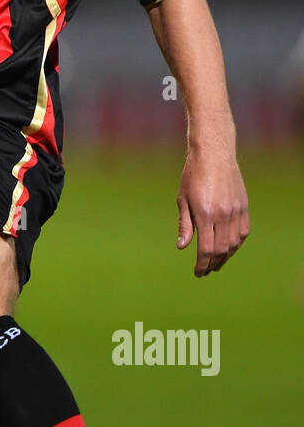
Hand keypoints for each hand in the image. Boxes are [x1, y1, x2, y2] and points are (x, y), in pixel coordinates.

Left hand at [176, 146, 248, 276]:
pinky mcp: (243, 206)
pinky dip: (236, 244)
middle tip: (206, 271)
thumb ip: (184, 225)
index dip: (202, 264)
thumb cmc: (192, 175)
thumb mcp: (182, 199)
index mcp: (204, 214)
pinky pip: (243, 232)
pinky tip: (229, 249)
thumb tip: (182, 248)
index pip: (205, 249)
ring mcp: (235, 210)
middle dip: (212, 264)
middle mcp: (222, 214)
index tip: (198, 272)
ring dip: (225, 257)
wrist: (213, 153)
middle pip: (220, 250)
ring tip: (216, 263)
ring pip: (234, 243)